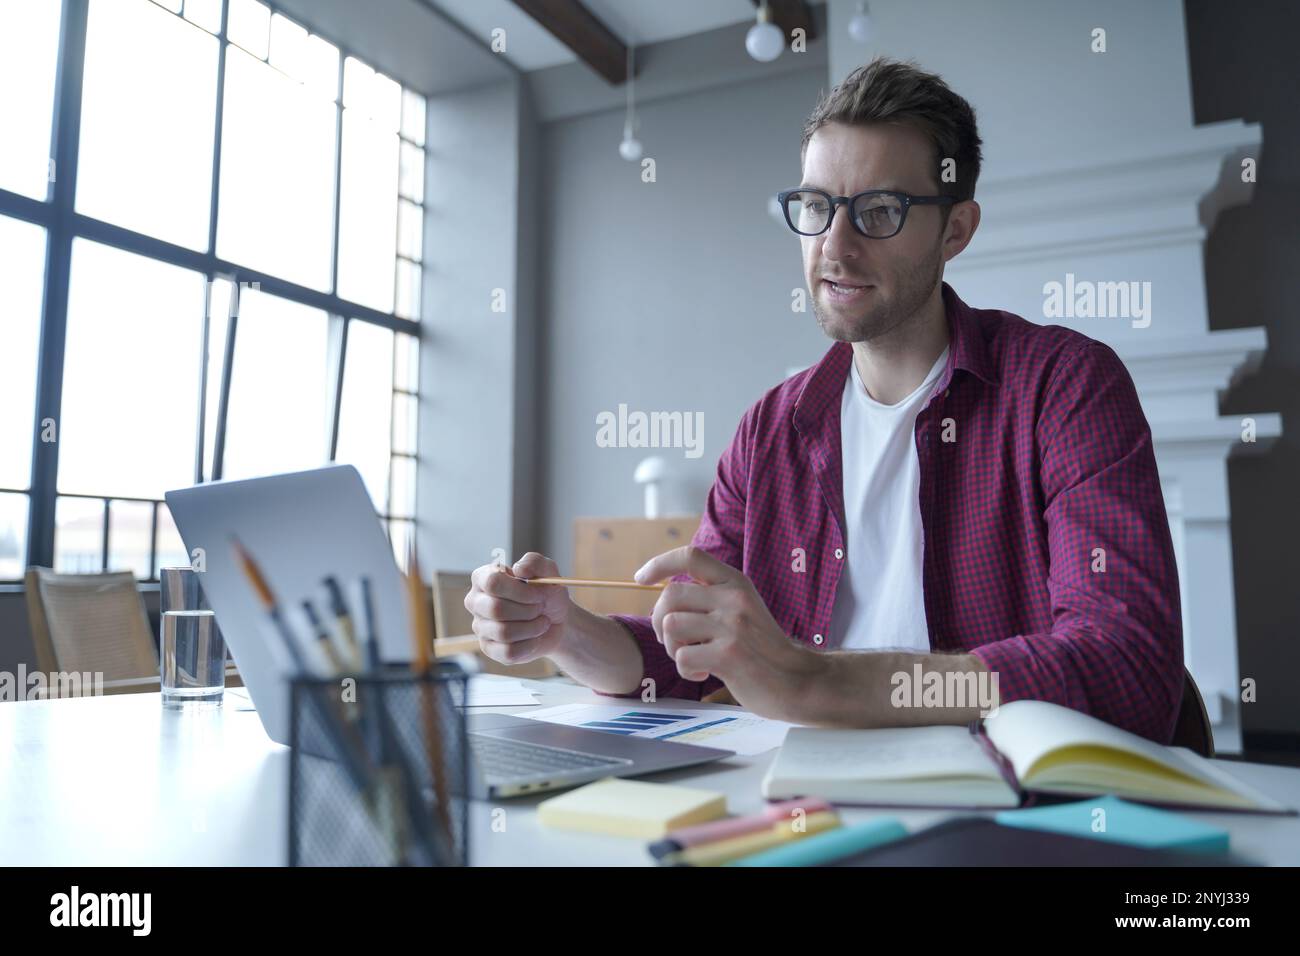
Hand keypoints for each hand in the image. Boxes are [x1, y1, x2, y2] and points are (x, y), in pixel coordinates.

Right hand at [465, 553, 571, 665]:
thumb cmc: (547, 593)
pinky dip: (530, 644)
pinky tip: (535, 637)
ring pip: (504, 632)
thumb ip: (534, 562)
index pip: (492, 583)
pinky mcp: (489, 649)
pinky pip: (509, 652)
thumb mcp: (548, 571)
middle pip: (496, 609)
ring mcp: (480, 627)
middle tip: (541, 608)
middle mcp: (476, 602)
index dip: (519, 591)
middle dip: (528, 610)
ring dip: (532, 627)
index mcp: (484, 578)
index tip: (538, 594)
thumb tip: (519, 569)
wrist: (558, 620)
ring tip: (541, 621)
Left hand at [635, 546, 821, 719]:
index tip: (641, 577)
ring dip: (672, 647)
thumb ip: (711, 598)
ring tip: (692, 657)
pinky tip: (704, 674)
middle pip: (670, 595)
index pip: (691, 556)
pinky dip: (686, 670)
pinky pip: (682, 657)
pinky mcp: (728, 655)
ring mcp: (732, 626)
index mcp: (736, 583)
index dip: (660, 563)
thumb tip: (664, 597)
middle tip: (673, 640)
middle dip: (658, 620)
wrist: (796, 680)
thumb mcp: (743, 609)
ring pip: (670, 626)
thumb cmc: (762, 649)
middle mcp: (734, 599)